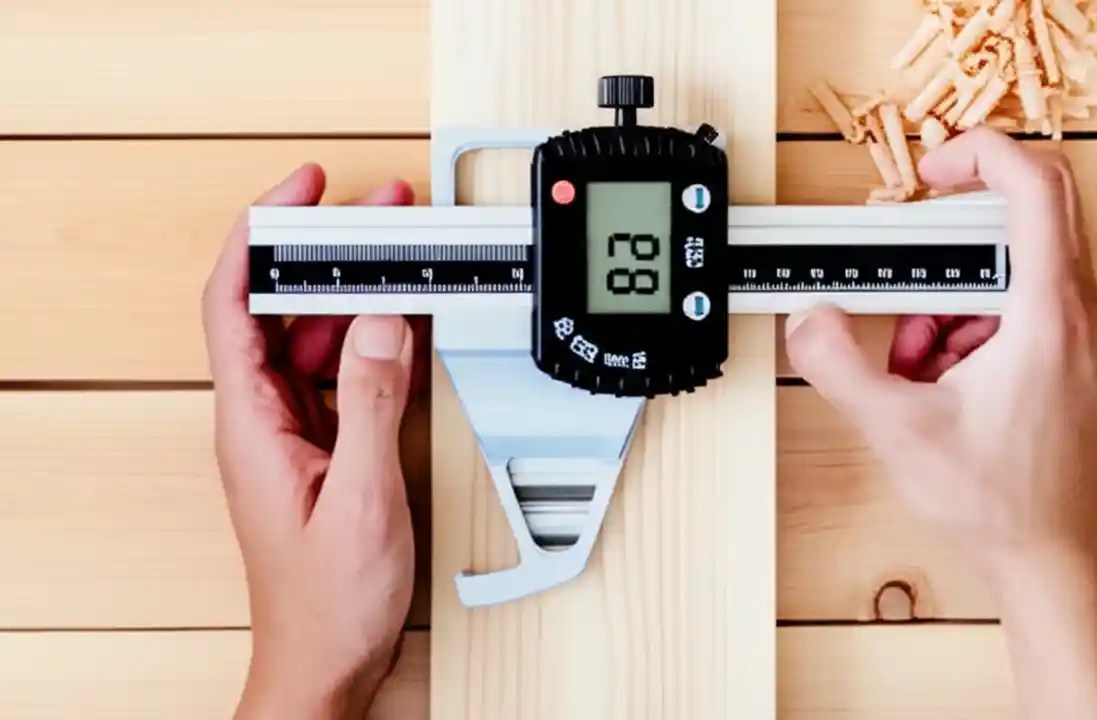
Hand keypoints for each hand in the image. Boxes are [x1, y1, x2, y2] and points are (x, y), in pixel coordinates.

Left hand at [202, 163, 423, 718]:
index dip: (258, 237)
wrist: (326, 663)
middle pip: (280, 309)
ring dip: (356, 298)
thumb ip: (375, 404)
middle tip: (372, 212)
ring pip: (315, 340)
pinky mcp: (324, 451)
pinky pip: (344, 377)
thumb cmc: (327, 602)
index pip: (234, 303)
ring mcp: (293, 435)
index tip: (297, 193)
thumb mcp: (361, 497)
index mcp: (252, 424)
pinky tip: (408, 330)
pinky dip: (376, 345)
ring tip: (400, 262)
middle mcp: (264, 421)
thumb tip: (386, 324)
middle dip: (324, 252)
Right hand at [785, 128, 1096, 717]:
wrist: (1049, 558)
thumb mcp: (897, 429)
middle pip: (1027, 214)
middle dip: (950, 232)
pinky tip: (935, 379)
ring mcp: (1075, 334)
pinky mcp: (1063, 357)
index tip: (932, 166)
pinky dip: (962, 326)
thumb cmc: (1001, 501)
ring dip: (947, 295)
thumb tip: (806, 319)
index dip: (977, 154)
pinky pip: (1009, 308)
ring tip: (915, 356)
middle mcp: (1076, 312)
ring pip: (1008, 267)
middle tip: (906, 254)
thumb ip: (836, 365)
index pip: (1034, 185)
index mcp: (1050, 311)